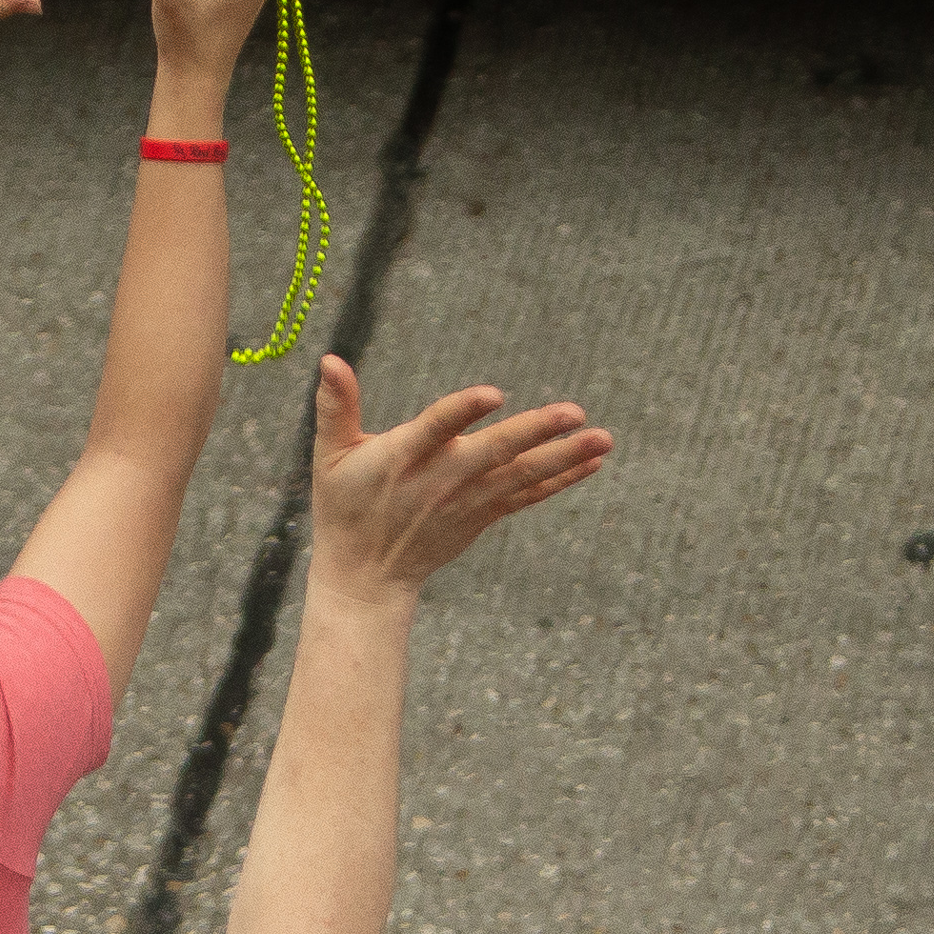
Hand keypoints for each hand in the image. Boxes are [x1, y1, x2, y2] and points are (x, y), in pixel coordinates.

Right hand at [306, 356, 611, 607]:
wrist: (366, 575)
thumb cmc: (345, 505)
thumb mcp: (330, 456)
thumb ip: (336, 406)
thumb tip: (329, 358)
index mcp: (402, 458)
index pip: (435, 429)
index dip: (462, 412)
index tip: (492, 394)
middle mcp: (440, 480)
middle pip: (493, 453)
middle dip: (535, 433)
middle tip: (575, 413)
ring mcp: (467, 501)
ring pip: (521, 476)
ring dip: (564, 457)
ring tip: (604, 437)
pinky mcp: (484, 514)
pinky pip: (528, 496)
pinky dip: (562, 479)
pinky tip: (593, 460)